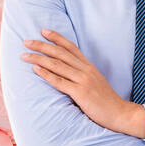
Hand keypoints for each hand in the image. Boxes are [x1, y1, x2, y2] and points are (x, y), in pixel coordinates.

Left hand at [22, 31, 144, 135]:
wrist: (120, 114)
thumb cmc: (106, 102)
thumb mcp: (96, 83)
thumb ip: (83, 75)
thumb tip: (69, 73)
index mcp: (89, 66)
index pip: (71, 47)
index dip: (56, 38)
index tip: (43, 31)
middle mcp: (86, 70)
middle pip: (60, 53)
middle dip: (42, 45)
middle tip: (26, 41)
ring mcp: (83, 81)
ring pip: (57, 65)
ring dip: (39, 58)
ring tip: (24, 55)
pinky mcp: (81, 93)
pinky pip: (60, 81)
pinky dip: (47, 74)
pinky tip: (36, 69)